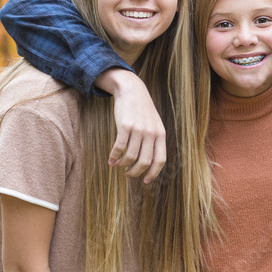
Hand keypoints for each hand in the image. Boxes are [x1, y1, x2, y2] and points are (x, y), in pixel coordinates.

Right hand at [94, 68, 166, 182]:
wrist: (132, 90)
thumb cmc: (142, 110)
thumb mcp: (154, 123)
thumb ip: (154, 140)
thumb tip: (148, 162)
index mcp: (160, 134)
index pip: (160, 160)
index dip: (153, 173)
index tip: (145, 181)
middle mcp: (151, 133)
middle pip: (144, 162)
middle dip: (135, 172)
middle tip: (128, 175)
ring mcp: (138, 129)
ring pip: (130, 156)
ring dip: (123, 165)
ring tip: (118, 166)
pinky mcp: (125, 126)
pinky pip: (119, 147)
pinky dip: (114, 157)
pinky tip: (111, 160)